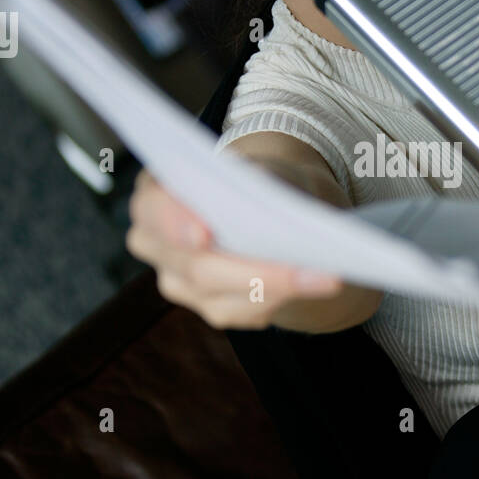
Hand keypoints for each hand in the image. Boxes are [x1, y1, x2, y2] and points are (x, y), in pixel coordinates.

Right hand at [125, 168, 342, 329]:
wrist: (266, 209)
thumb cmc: (256, 181)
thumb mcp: (259, 167)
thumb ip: (257, 179)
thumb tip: (272, 207)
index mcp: (155, 193)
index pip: (153, 209)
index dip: (176, 222)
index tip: (205, 235)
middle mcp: (154, 242)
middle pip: (196, 266)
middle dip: (254, 270)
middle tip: (308, 266)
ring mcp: (176, 280)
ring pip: (221, 296)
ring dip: (277, 288)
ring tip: (325, 277)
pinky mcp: (207, 305)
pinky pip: (240, 312)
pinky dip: (278, 298)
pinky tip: (309, 284)